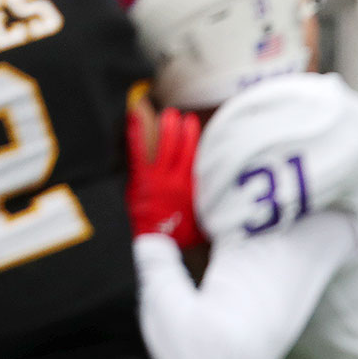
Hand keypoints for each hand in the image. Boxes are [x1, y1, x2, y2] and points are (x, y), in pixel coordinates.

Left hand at [127, 106, 203, 247]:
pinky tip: (134, 119)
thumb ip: (209, 202)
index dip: (196, 139)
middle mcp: (177, 179)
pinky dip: (136, 134)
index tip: (195, 123)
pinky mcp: (142, 179)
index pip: (196, 156)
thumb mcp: (204, 219)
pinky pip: (139, 152)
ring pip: (163, 146)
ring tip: (167, 114)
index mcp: (192, 187)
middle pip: (181, 148)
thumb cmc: (181, 236)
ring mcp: (158, 178)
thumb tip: (223, 194)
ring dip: (165, 128)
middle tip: (182, 116)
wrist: (158, 244)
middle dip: (182, 130)